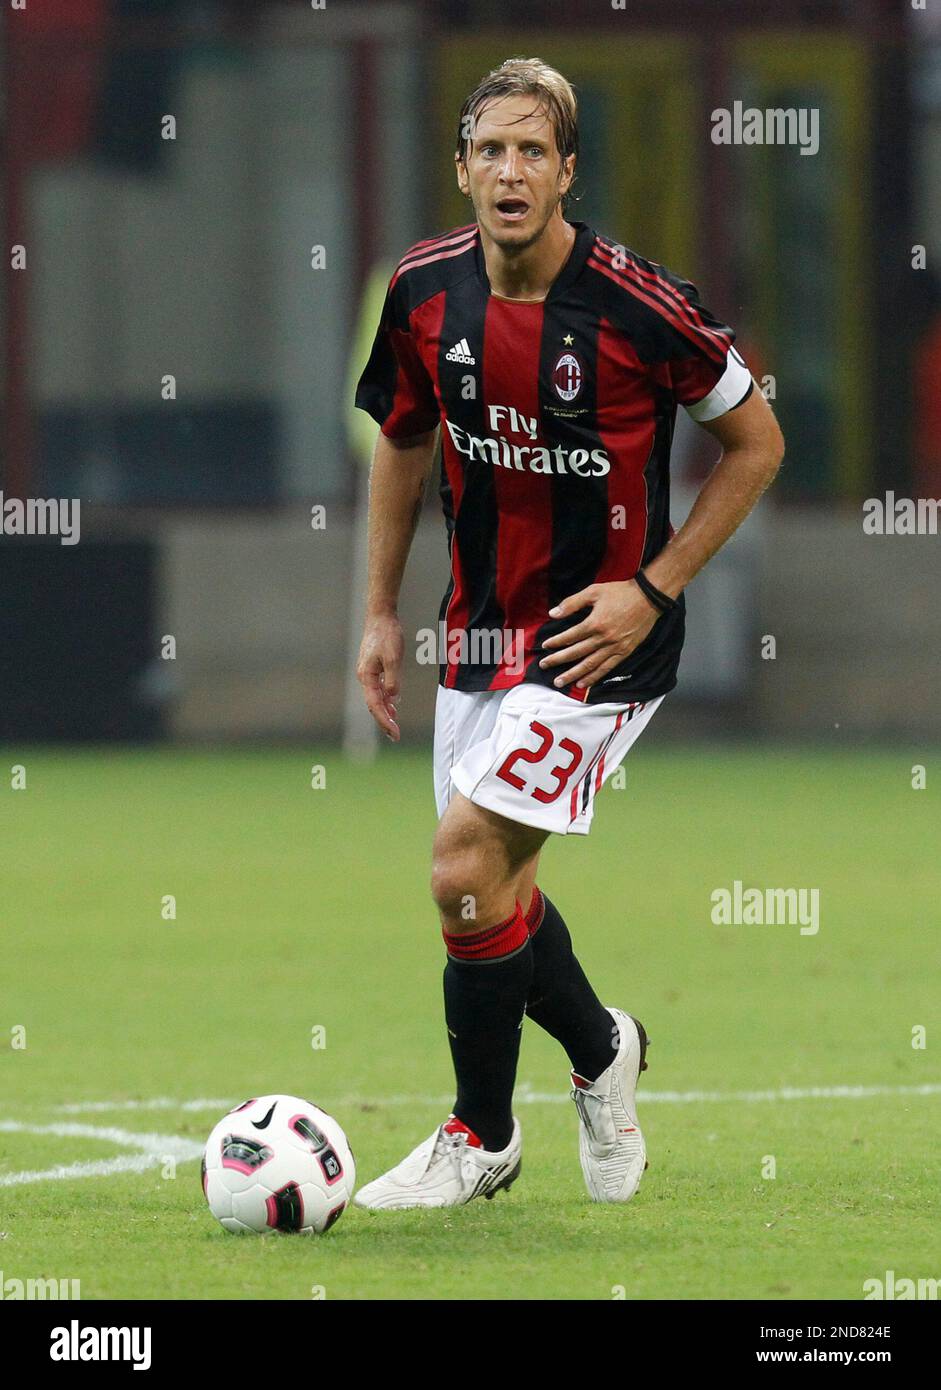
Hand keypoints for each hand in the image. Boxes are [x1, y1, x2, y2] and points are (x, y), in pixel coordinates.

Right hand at [356, 613, 403, 739]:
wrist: (380, 616)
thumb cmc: (387, 635)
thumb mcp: (393, 658)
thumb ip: (393, 679)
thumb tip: (393, 697)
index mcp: (366, 676)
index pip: (375, 705)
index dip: (385, 721)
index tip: (395, 733)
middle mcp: (365, 677)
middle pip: (373, 705)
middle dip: (384, 721)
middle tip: (395, 736)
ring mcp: (368, 672)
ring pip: (376, 698)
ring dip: (385, 712)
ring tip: (394, 725)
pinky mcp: (374, 667)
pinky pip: (379, 689)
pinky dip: (386, 699)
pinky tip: (393, 705)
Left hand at [538, 580, 661, 690]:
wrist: (649, 599)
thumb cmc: (620, 592)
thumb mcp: (594, 591)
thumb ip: (572, 603)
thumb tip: (553, 613)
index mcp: (595, 623)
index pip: (570, 636)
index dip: (556, 642)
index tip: (545, 646)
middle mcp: (604, 638)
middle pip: (577, 653)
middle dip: (558, 660)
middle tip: (544, 666)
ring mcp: (615, 647)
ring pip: (590, 664)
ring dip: (573, 674)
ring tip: (559, 681)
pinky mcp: (624, 652)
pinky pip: (607, 668)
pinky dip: (594, 677)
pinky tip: (582, 683)